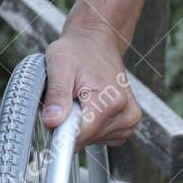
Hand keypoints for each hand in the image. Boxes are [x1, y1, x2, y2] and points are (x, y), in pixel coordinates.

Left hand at [41, 25, 141, 148]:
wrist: (95, 43)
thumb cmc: (77, 51)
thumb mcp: (60, 64)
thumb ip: (57, 94)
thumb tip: (52, 122)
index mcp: (111, 101)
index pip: (81, 134)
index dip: (61, 128)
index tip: (53, 115)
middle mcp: (126, 114)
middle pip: (85, 138)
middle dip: (69, 122)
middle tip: (67, 97)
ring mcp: (130, 121)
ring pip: (91, 139)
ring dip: (79, 123)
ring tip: (79, 97)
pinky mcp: (127, 124)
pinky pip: (100, 137)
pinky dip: (88, 124)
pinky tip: (88, 104)